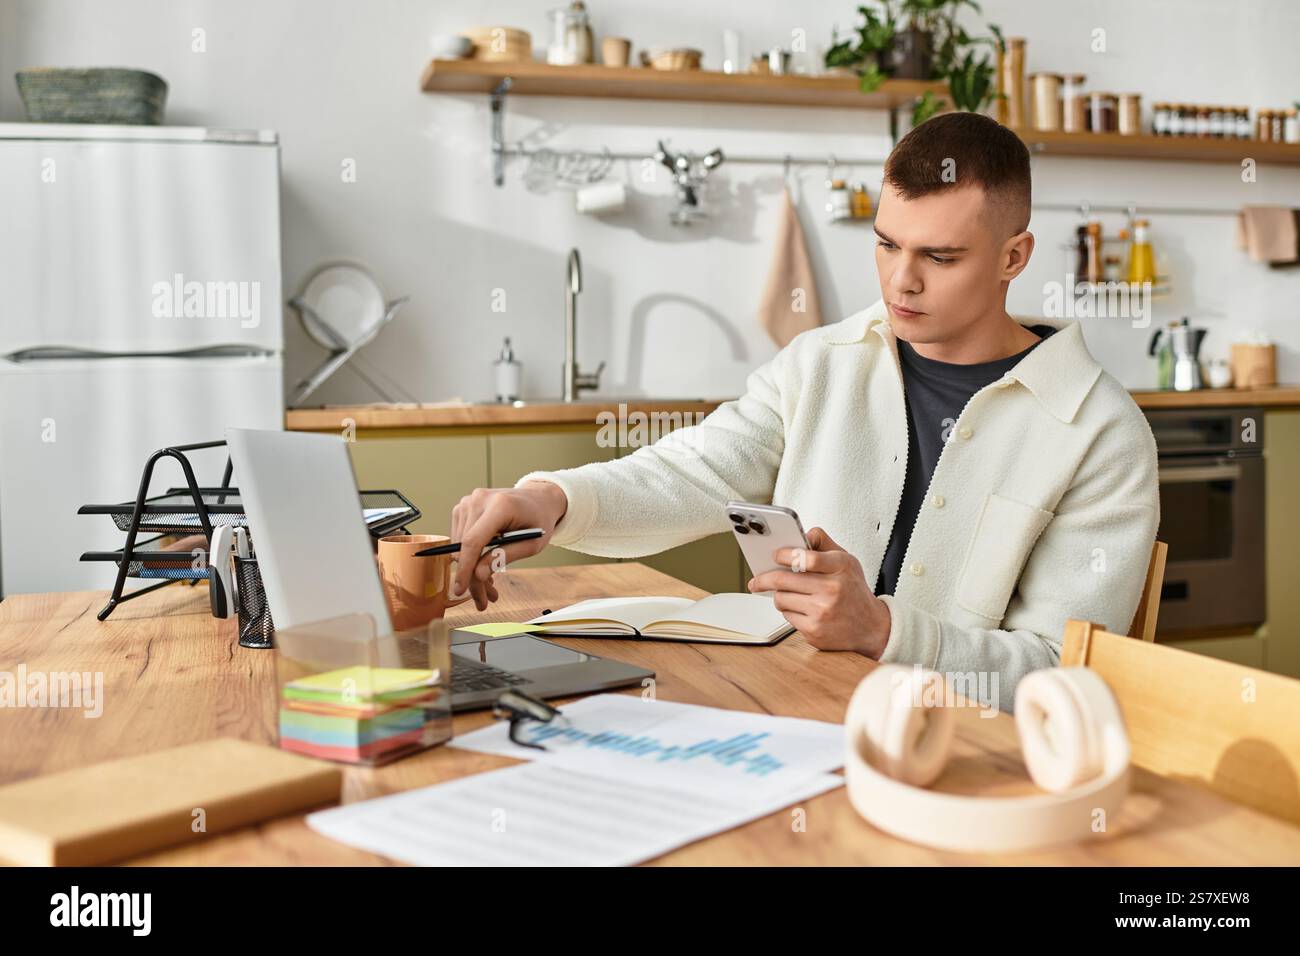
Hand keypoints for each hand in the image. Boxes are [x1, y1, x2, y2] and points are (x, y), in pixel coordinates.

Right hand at [451, 481, 568, 610]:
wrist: (537, 499)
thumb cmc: (538, 520)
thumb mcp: (532, 544)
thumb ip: (504, 557)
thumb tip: (478, 575)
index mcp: (500, 505)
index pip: (473, 541)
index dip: (465, 568)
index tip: (460, 590)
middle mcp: (479, 500)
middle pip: (464, 547)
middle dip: (473, 577)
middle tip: (487, 598)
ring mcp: (468, 501)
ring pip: (459, 547)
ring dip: (472, 569)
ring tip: (491, 583)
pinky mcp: (463, 507)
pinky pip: (459, 539)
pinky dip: (470, 556)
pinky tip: (484, 564)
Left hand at [746, 527, 890, 657]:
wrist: (871, 626)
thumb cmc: (854, 591)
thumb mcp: (846, 561)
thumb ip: (824, 544)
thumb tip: (803, 534)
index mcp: (840, 567)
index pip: (806, 557)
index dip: (785, 555)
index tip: (775, 555)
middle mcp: (832, 589)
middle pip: (783, 580)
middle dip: (764, 578)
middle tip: (757, 580)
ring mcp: (822, 612)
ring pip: (781, 599)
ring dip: (780, 595)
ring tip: (790, 594)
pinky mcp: (814, 631)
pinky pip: (787, 616)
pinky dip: (789, 611)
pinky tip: (802, 609)